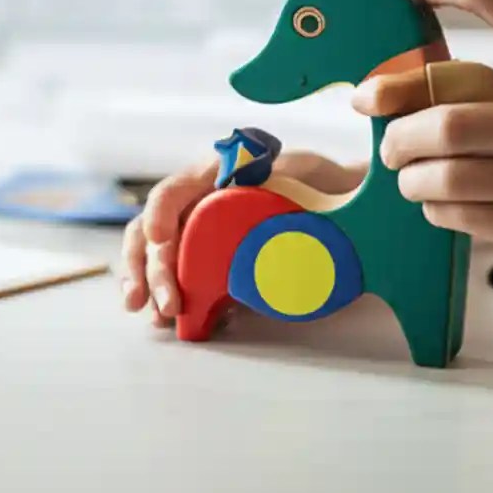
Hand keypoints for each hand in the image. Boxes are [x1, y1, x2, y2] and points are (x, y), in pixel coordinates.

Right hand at [120, 151, 363, 325]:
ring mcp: (201, 235)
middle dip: (152, 269)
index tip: (159, 239)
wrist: (341, 208)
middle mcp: (197, 205)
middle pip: (153, 233)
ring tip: (158, 319)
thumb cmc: (317, 183)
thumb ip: (276, 174)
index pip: (172, 191)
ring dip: (150, 288)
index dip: (159, 214)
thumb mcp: (300, 170)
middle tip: (166, 306)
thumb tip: (250, 184)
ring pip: (159, 259)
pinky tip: (179, 322)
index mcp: (212, 176)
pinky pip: (186, 280)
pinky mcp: (212, 264)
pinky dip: (178, 301)